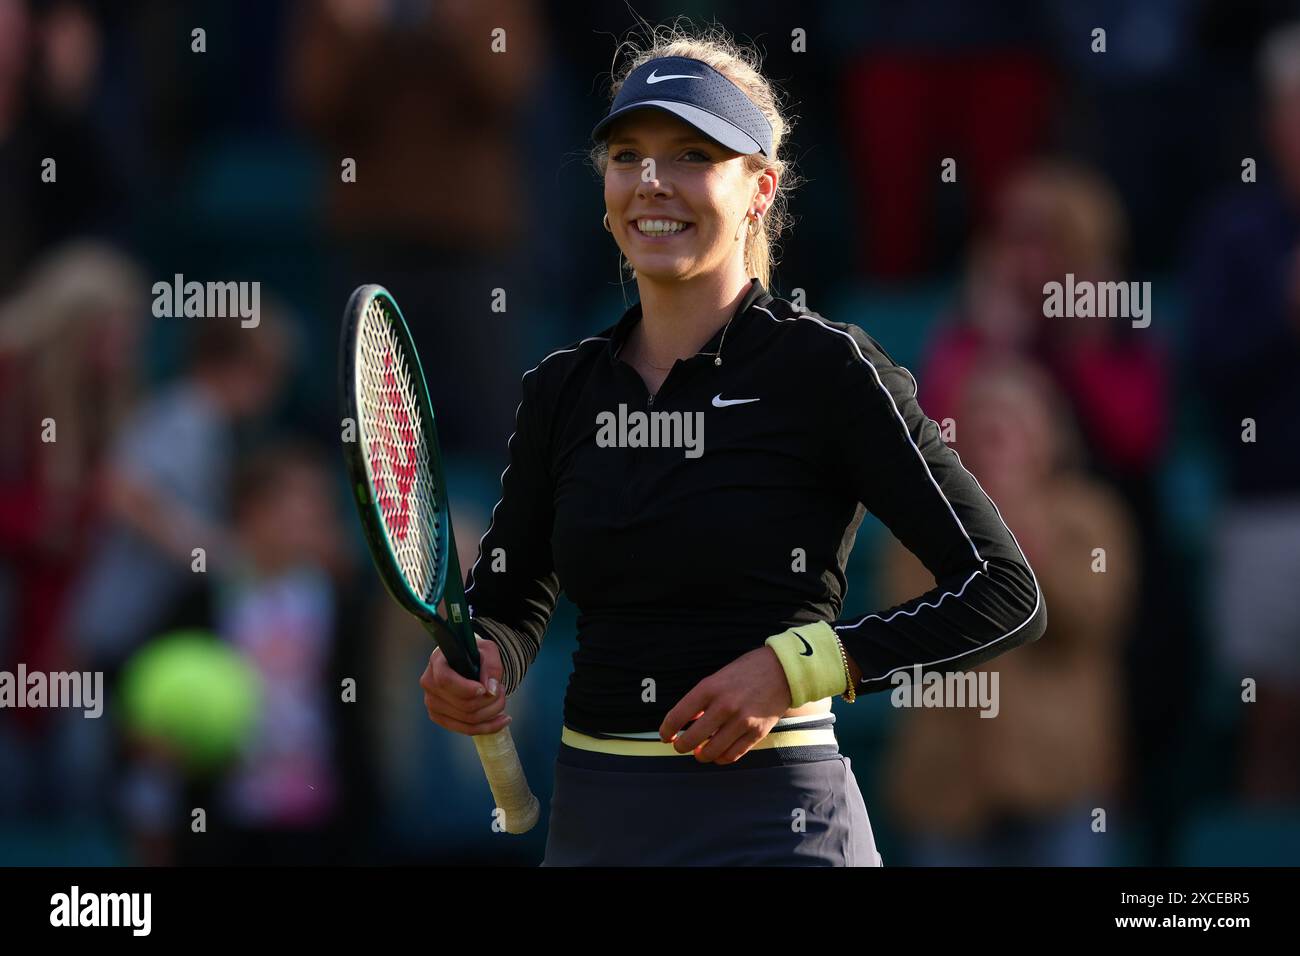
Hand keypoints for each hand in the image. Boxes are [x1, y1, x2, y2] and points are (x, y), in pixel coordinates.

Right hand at [418, 636, 509, 735]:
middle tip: (502, 690)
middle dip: (489, 701)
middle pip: (461, 704)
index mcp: (437, 661)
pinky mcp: (438, 717)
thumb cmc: (475, 655)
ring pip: (466, 719)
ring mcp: (432, 703)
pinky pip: (466, 729)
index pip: (445, 680)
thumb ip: (491, 666)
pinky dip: (488, 727)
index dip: (466, 689)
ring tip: (502, 700)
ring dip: (491, 713)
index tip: (484, 689)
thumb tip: (490, 690)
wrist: (465, 663)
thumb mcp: (488, 651)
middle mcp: (429, 683)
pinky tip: (502, 720)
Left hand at [658, 647, 792, 764]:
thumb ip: (703, 700)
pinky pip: (732, 755)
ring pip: (711, 752)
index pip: (678, 715)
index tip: (665, 736)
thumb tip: (688, 722)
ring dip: (701, 756)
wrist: (783, 670)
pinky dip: (721, 758)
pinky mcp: (757, 732)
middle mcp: (724, 706)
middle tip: (681, 746)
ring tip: (700, 752)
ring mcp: (742, 721)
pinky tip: (718, 753)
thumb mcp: (719, 677)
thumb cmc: (747, 671)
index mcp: (710, 688)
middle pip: (691, 739)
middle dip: (681, 747)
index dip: (666, 730)